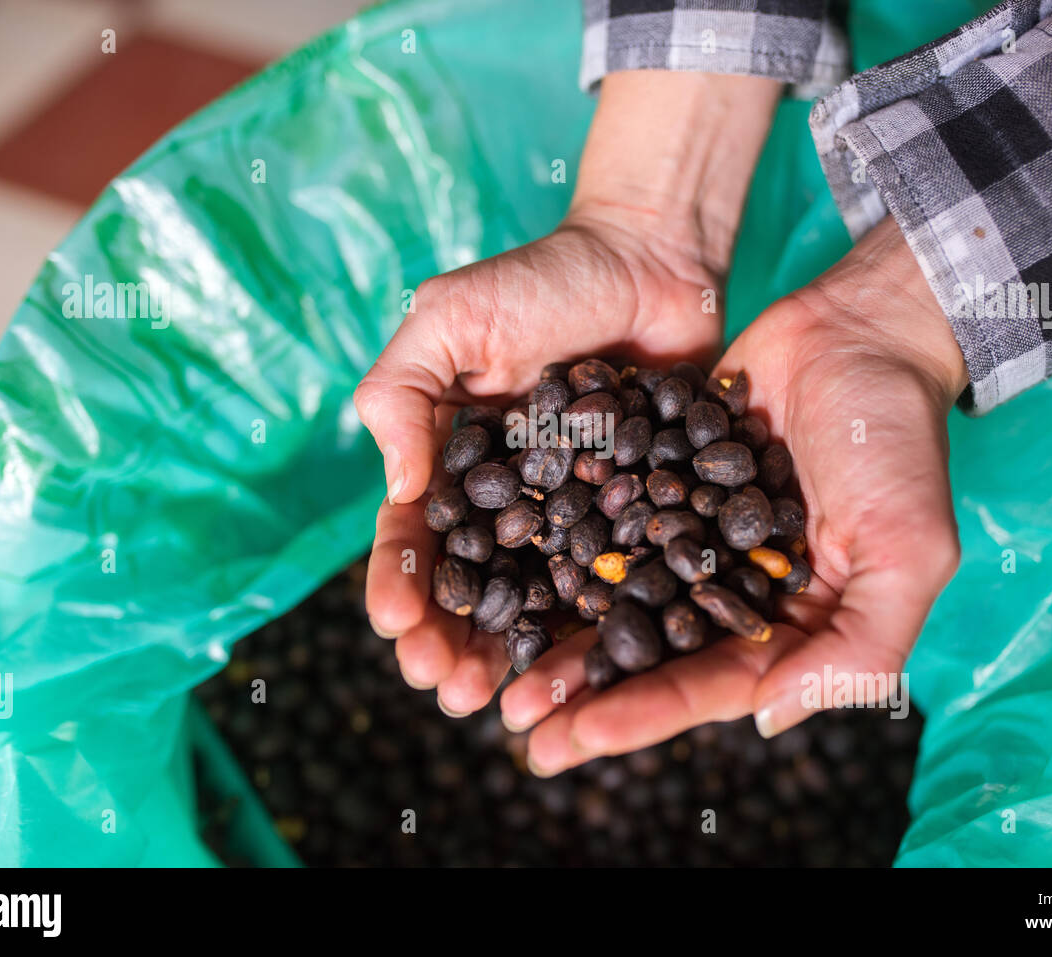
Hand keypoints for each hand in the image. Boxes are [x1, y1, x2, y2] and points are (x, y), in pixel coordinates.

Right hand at [358, 72, 782, 714]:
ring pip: (535, 600)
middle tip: (446, 689)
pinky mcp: (635, 516)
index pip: (415, 536)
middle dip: (449, 642)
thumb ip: (403, 393)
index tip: (399, 628)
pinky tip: (581, 670)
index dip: (401, 585)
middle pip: (471, 586)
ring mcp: (572, 513)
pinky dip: (592, 627)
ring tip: (496, 704)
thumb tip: (399, 486)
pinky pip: (612, 579)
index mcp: (452, 461)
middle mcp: (508, 500)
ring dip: (510, 655)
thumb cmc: (543, 279)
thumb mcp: (450, 320)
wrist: (652, 259)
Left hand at [500, 217, 968, 773]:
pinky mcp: (661, 481)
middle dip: (583, 693)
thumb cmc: (896, 441)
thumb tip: (764, 721)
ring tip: (495, 668)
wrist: (860, 327)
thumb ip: (858, 648)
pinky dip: (558, 550)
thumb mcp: (906, 552)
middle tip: (516, 725)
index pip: (707, 684)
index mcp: (790, 621)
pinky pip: (603, 524)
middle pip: (649, 653)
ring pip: (615, 596)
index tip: (570, 742)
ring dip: (559, 635)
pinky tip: (503, 570)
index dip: (640, 716)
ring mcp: (692, 535)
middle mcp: (733, 587)